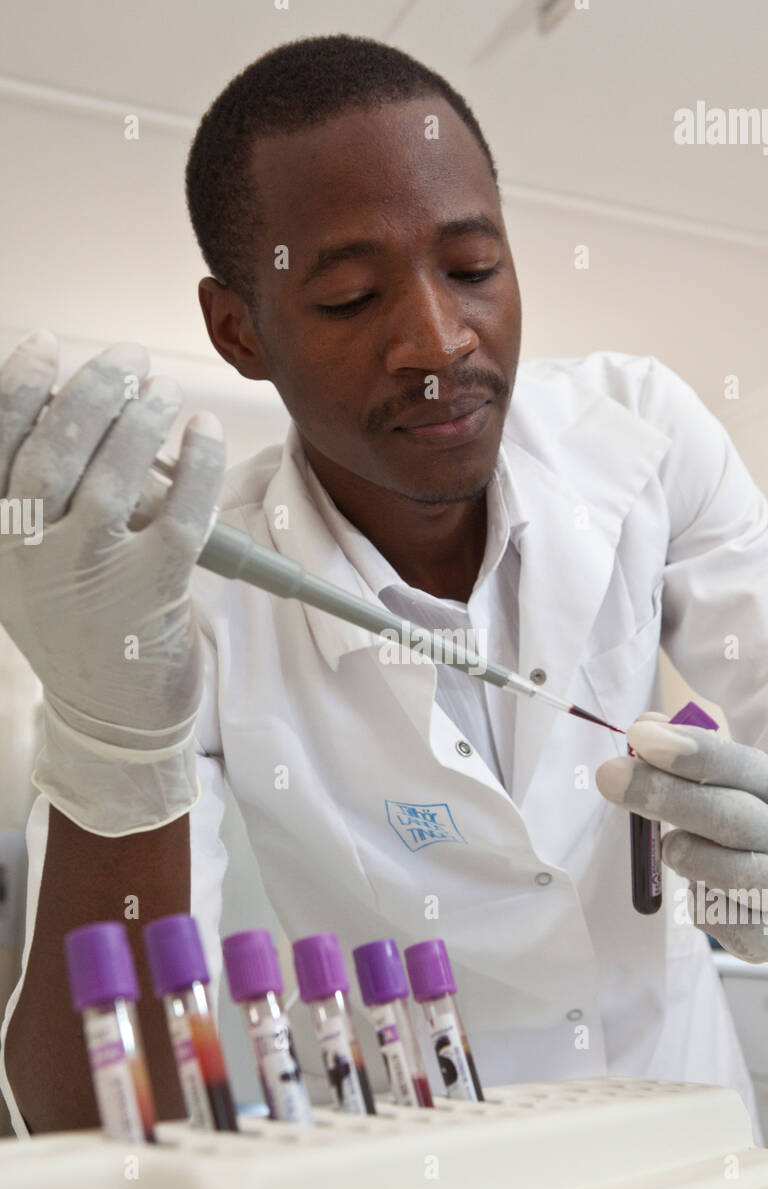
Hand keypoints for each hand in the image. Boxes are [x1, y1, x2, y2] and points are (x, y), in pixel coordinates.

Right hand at [0, 329, 224, 832]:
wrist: (112, 719)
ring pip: (115, 479)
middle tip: (128, 358)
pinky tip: (203, 431)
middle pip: (56, 451)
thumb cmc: (80, 625)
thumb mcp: (30, 566)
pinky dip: (196, 464)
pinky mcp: (152, 593)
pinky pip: (180, 515)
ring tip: (163, 390)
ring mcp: (92, 576)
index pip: (0, 445)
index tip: (48, 346)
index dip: (21, 386)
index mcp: (1, 540)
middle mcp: (35, 556)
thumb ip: (32, 500)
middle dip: (94, 390)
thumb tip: (64, 408)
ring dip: (143, 419)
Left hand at [595, 714, 767, 960]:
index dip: (693, 753)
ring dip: (684, 853)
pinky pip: (713, 917)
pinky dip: (697, 897)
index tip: (642, 737)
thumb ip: (694, 754)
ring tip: (674, 846)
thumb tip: (645, 729)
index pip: (742, 766)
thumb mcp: (745, 780)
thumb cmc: (763, 819)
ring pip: (724, 872)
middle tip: (610, 776)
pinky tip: (706, 884)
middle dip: (664, 795)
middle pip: (729, 817)